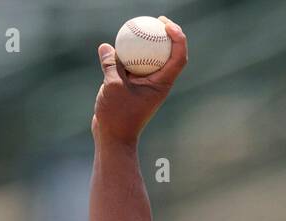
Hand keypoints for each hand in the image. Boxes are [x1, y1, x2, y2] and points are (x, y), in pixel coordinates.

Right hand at [91, 16, 187, 146]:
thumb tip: (107, 46)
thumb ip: (111, 65)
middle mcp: (158, 83)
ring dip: (148, 43)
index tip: (166, 25)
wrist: (113, 137)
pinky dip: (129, 53)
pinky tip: (117, 43)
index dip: (178, 38)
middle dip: (168, 35)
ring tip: (139, 26)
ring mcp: (146, 84)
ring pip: (151, 59)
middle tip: (157, 19)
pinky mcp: (133, 86)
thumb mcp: (112, 87)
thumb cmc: (117, 116)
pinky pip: (134, 64)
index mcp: (162, 84)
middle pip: (170, 55)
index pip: (178, 58)